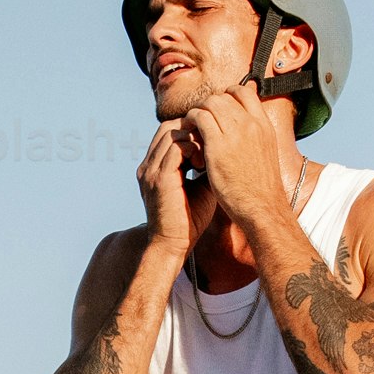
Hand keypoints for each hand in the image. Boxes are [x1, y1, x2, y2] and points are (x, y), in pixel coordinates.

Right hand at [137, 122, 215, 266]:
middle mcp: (148, 166)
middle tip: (212, 141)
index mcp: (154, 167)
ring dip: (194, 137)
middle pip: (168, 127)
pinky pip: (175, 147)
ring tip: (208, 154)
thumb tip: (225, 147)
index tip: (211, 142)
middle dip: (192, 128)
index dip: (190, 130)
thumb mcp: (201, 186)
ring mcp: (151, 170)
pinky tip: (203, 162)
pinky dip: (192, 148)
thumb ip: (206, 166)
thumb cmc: (189, 220)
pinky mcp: (159, 178)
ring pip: (171, 133)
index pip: (169, 132)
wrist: (174, 246)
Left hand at [180, 83, 293, 231]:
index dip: (228, 95)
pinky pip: (199, 118)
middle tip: (201, 117)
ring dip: (198, 110)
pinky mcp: (217, 145)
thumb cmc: (261, 188)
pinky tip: (188, 131)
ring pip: (210, 103)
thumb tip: (245, 131)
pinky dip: (190, 120)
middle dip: (210, 103)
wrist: (262, 207)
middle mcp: (252, 124)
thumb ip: (255, 137)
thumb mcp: (266, 153)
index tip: (219, 108)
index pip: (245, 92)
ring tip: (192, 123)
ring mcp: (235, 133)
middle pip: (225, 96)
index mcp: (264, 125)